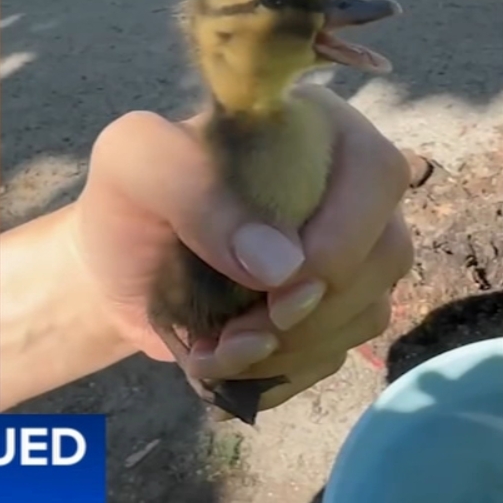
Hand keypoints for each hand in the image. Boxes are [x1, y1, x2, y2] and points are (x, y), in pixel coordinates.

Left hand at [67, 85, 414, 411]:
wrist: (115, 270)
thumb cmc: (128, 199)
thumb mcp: (133, 164)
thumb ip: (191, 186)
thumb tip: (280, 264)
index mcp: (317, 129)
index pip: (378, 173)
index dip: (342, 238)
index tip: (274, 284)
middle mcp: (349, 188)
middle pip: (387, 253)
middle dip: (309, 312)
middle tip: (233, 333)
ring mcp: (350, 254)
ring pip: (368, 311)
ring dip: (289, 349)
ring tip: (215, 351)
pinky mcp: (332, 312)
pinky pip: (339, 354)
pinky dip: (281, 374)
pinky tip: (229, 367)